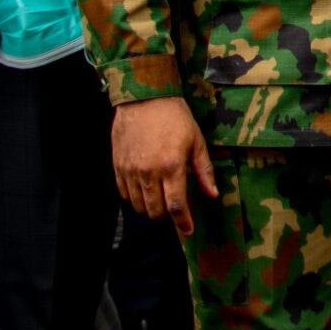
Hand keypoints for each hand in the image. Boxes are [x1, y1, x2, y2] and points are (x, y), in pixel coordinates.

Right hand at [110, 98, 217, 233]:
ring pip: (138, 206)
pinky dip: (134, 198)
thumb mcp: (196, 141)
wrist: (144, 98)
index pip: (176, 206)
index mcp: (172, 166)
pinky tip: (144, 188)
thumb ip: (203, 170)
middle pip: (155, 211)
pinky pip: (124, 194)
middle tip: (173, 206)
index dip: (182, 222)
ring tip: (159, 195)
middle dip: (166, 215)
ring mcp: (131, 171)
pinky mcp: (118, 167)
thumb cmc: (175, 117)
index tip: (188, 231)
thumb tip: (212, 194)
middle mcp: (149, 173)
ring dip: (150, 207)